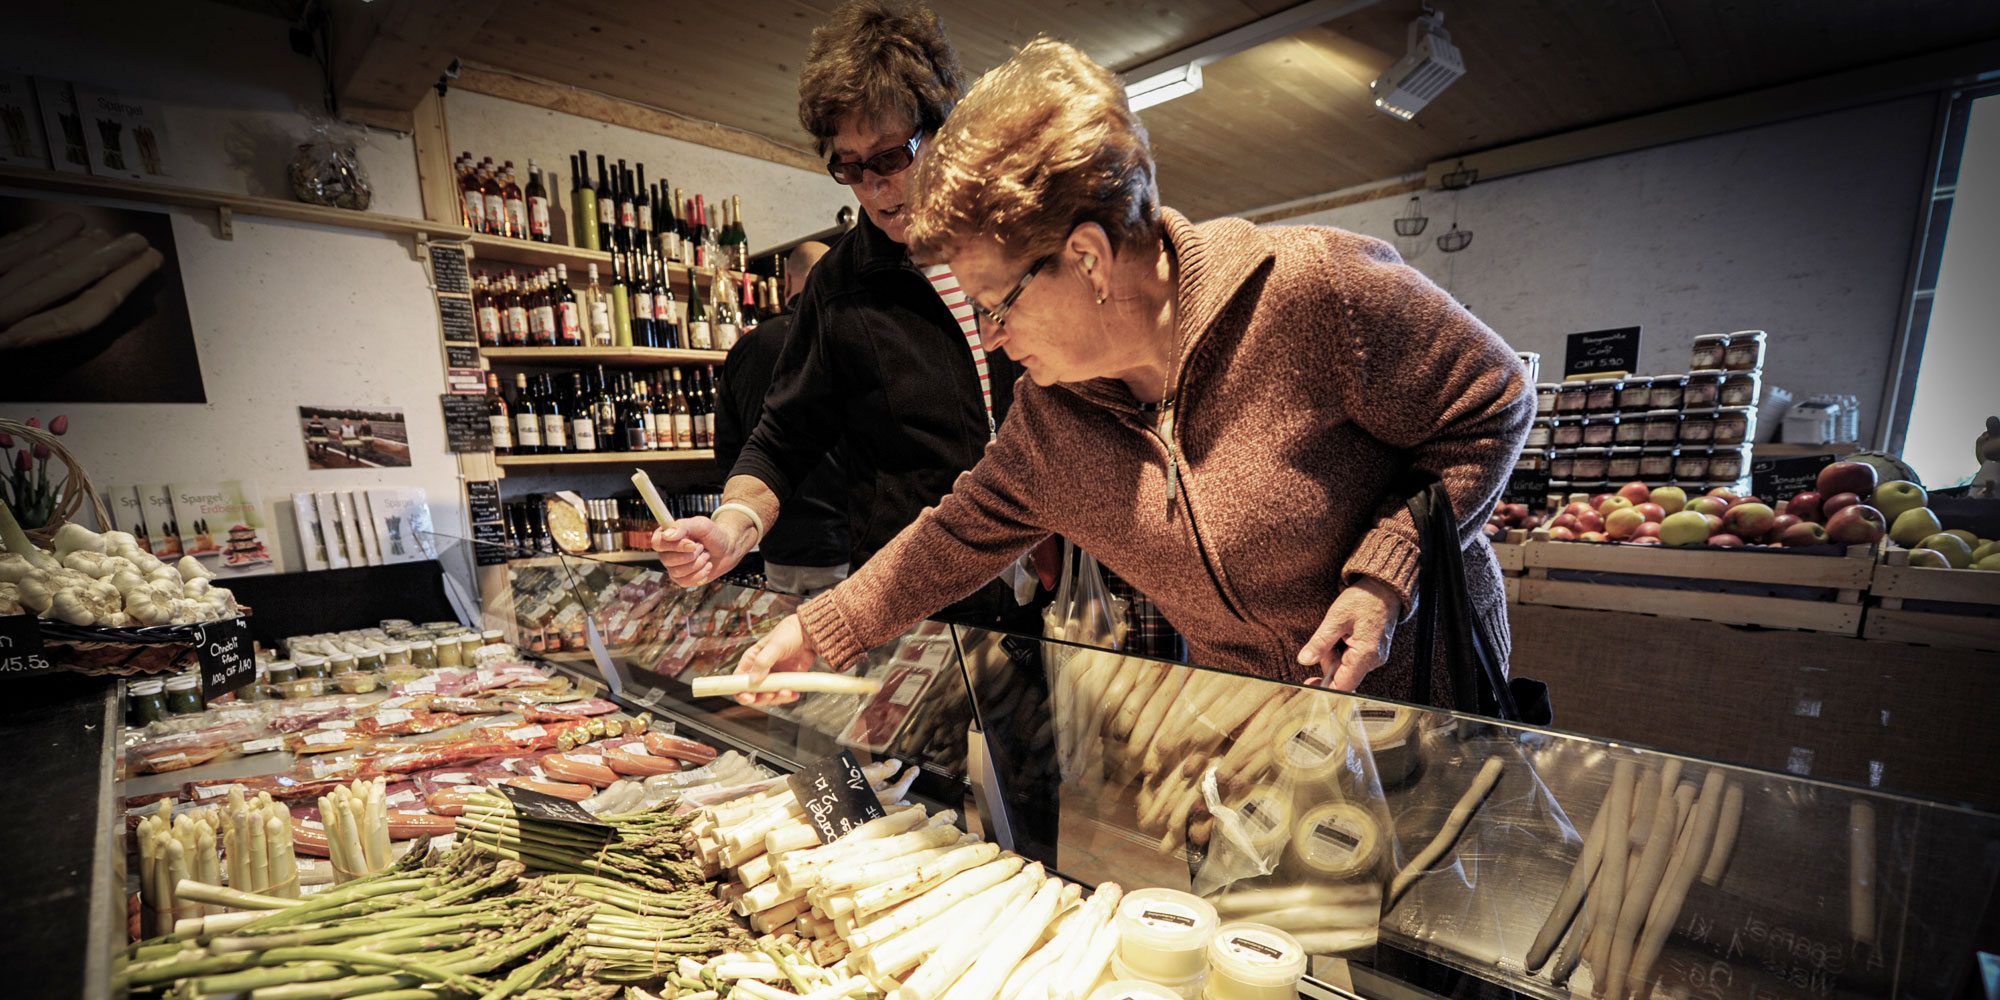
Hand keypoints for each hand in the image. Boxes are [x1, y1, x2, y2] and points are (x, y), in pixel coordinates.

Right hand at [651, 516, 748, 587]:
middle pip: (667, 559)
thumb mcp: (701, 524)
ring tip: (706, 555)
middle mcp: (665, 552)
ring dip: (698, 563)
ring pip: (678, 572)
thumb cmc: (712, 534)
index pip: (657, 543)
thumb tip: (666, 535)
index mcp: (665, 536)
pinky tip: (707, 566)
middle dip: (691, 555)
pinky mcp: (681, 579)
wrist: (727, 549)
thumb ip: (683, 526)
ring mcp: (672, 567)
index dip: (675, 546)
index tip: (692, 544)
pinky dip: (701, 573)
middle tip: (702, 546)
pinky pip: (686, 581)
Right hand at [734, 614, 819, 705]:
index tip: (749, 697)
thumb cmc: (789, 634)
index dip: (740, 691)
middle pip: (752, 693)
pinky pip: (782, 695)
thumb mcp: (775, 645)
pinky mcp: (785, 682)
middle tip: (771, 694)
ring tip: (786, 692)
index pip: (738, 680)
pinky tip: (794, 693)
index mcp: (751, 660)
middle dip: (760, 697)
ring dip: (776, 698)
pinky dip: (787, 697)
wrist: (809, 635)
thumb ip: (763, 661)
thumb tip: (754, 680)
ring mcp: (773, 678)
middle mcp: (759, 671)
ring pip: (768, 697)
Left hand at [1297, 577, 1402, 691]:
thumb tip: (1305, 659)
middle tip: (1328, 639)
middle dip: (1329, 661)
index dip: (1324, 689)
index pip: (1343, 685)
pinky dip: (1344, 650)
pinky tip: (1345, 635)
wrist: (1384, 588)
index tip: (1309, 684)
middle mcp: (1374, 660)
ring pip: (1347, 667)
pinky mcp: (1374, 652)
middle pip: (1343, 676)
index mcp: (1365, 654)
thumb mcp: (1336, 618)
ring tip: (1339, 632)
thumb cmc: (1365, 598)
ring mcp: (1375, 657)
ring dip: (1336, 654)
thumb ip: (1320, 642)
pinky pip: (1354, 659)